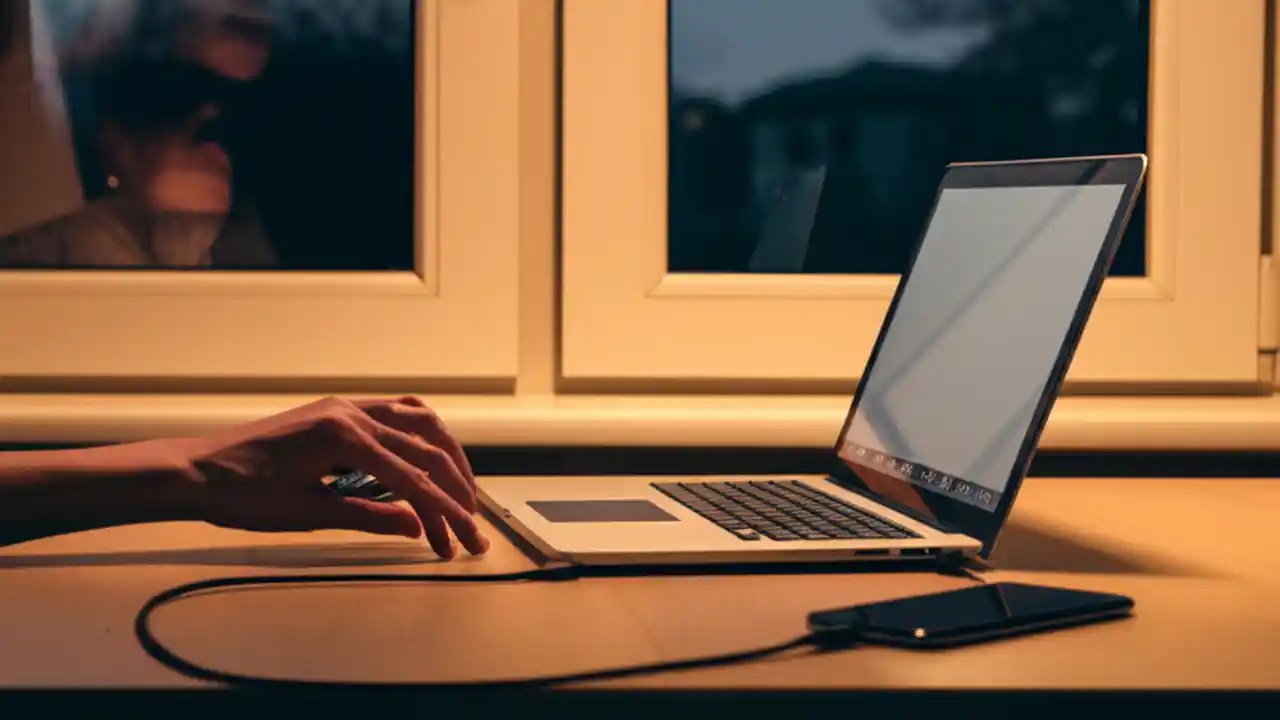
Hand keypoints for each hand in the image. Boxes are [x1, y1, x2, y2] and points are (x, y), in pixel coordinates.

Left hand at [180, 396, 486, 558]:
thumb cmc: (241, 494)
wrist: (195, 471)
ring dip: (446, 455)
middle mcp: (351, 413)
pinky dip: (420, 433)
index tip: (468, 537)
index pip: (413, 479)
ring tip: (462, 489)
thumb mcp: (308, 514)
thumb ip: (368, 515)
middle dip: (455, 489)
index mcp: (345, 438)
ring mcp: (344, 406)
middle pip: (426, 449)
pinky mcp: (336, 411)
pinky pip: (394, 412)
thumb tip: (414, 526)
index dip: (447, 512)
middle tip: (471, 524)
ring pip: (418, 421)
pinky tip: (428, 453)